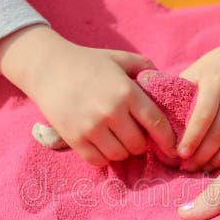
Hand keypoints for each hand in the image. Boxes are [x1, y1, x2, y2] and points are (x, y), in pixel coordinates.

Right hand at [0, 25, 175, 165]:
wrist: (47, 67)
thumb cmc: (87, 62)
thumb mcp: (119, 58)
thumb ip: (145, 67)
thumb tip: (166, 81)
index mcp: (126, 92)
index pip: (156, 123)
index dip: (167, 139)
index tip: (172, 147)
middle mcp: (111, 111)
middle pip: (138, 144)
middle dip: (141, 143)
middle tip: (135, 136)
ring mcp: (91, 127)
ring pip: (120, 155)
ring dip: (123, 151)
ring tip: (118, 140)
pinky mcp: (74, 138)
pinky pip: (98, 160)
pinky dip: (104, 157)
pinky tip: (103, 145)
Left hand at [177, 17, 219, 171]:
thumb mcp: (199, 68)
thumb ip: (180, 89)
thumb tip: (156, 114)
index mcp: (216, 81)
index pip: (203, 115)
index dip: (191, 138)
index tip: (180, 154)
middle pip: (219, 132)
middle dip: (201, 155)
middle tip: (187, 167)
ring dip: (218, 159)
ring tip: (203, 168)